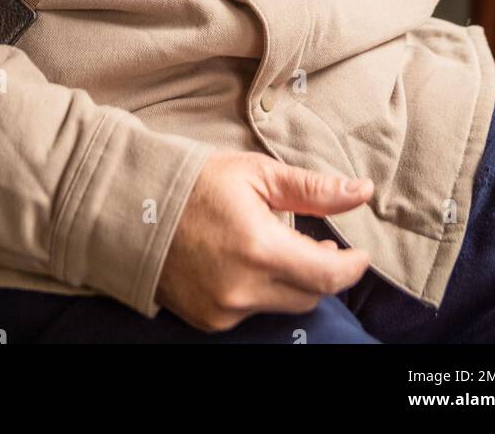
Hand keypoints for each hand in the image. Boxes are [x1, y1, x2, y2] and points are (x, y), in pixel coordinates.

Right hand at [155, 149, 372, 332]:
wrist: (132, 206)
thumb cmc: (196, 182)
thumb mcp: (257, 174)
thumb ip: (313, 189)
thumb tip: (362, 191)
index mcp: (259, 247)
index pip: (328, 276)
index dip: (351, 267)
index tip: (360, 253)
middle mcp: (243, 288)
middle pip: (310, 294)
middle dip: (322, 270)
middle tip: (317, 241)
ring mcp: (224, 310)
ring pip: (284, 305)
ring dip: (294, 281)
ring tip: (283, 248)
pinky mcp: (209, 321)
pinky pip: (254, 311)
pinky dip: (262, 290)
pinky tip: (249, 263)